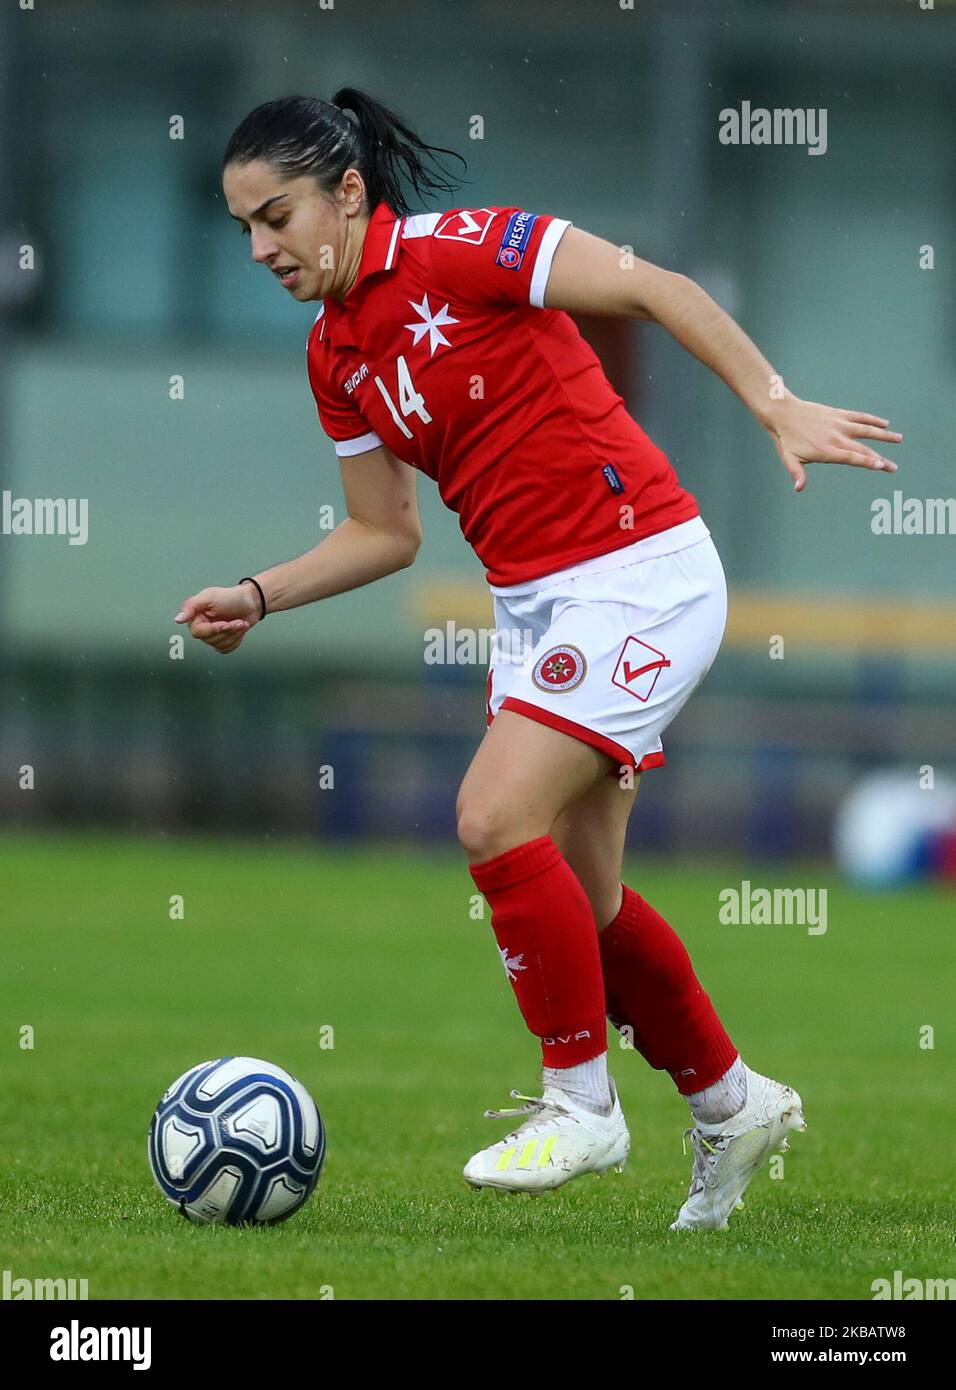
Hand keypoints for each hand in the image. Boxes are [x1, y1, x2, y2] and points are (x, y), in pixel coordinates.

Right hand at [174, 583, 260, 653]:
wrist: (251, 602)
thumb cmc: (231, 597)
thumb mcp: (209, 596)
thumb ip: (191, 606)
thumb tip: (178, 619)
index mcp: (196, 617)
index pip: (199, 632)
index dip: (214, 629)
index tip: (225, 623)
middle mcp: (203, 627)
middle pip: (210, 640)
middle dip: (228, 630)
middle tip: (236, 621)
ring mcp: (213, 636)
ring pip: (219, 645)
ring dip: (234, 634)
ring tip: (240, 622)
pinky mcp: (223, 641)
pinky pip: (226, 649)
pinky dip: (236, 640)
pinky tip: (239, 629)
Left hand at [766, 394, 901, 492]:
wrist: (784, 413)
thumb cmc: (786, 439)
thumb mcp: (789, 459)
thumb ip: (797, 473)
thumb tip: (799, 488)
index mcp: (827, 451)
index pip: (851, 458)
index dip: (867, 462)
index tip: (881, 466)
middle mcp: (837, 437)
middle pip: (863, 449)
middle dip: (880, 458)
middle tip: (894, 468)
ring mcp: (840, 424)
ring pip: (866, 430)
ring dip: (884, 435)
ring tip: (899, 439)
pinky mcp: (839, 414)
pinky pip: (860, 417)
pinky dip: (872, 420)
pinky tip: (885, 423)